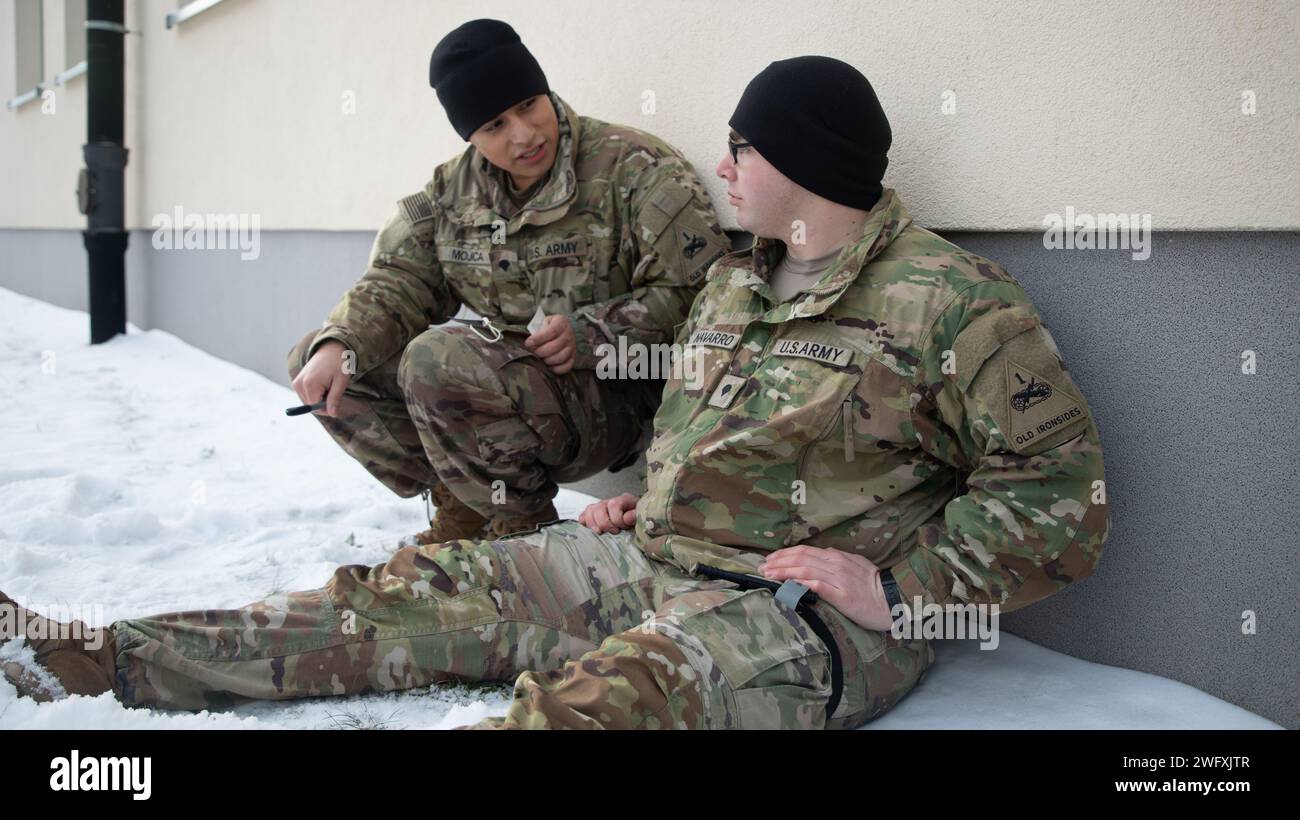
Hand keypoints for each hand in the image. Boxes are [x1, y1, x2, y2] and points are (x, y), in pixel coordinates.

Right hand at [291, 340, 351, 416]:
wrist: (331, 348)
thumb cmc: (339, 364)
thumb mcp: (341, 382)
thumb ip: (334, 399)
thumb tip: (332, 414)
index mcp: (310, 385)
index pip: (316, 408)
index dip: (328, 408)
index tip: (337, 400)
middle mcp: (299, 384)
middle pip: (311, 406)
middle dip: (323, 403)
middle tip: (333, 389)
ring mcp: (296, 383)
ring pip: (308, 402)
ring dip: (319, 399)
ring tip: (327, 385)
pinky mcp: (296, 382)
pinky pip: (306, 396)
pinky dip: (315, 394)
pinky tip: (322, 384)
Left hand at [524, 314, 576, 374]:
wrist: (562, 330)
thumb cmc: (548, 327)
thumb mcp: (543, 322)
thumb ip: (537, 329)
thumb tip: (530, 343)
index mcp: (561, 323)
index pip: (551, 331)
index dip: (538, 339)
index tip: (528, 343)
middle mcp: (569, 335)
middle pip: (556, 346)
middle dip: (541, 351)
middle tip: (534, 352)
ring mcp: (572, 347)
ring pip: (561, 357)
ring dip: (547, 360)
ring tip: (541, 358)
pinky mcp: (573, 357)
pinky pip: (567, 366)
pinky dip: (556, 368)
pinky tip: (548, 366)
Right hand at [578, 493, 638, 533]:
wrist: (637, 519)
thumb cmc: (639, 519)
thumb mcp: (642, 517)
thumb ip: (635, 516)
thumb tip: (627, 518)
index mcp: (624, 499)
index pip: (614, 504)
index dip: (617, 518)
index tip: (624, 526)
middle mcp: (610, 501)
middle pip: (599, 508)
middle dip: (605, 523)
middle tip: (614, 531)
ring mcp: (600, 507)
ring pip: (589, 510)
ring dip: (593, 524)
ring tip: (601, 532)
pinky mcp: (594, 515)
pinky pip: (583, 515)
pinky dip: (585, 522)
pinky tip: (591, 529)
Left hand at [758, 545, 895, 630]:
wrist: (895, 599)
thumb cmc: (874, 586)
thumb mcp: (856, 565)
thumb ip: (838, 561)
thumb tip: (822, 557)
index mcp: (837, 557)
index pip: (805, 551)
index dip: (785, 554)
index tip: (770, 558)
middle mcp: (836, 564)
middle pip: (801, 557)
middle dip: (778, 561)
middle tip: (762, 566)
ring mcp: (838, 579)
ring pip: (805, 569)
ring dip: (783, 570)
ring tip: (768, 574)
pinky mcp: (841, 596)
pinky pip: (817, 585)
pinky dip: (800, 582)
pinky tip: (787, 583)